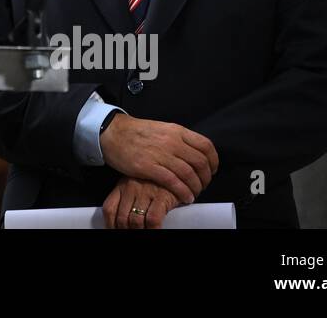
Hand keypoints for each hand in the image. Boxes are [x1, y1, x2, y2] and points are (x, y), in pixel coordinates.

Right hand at [100, 113, 217, 205]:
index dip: (213, 161)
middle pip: (200, 162)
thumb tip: (193, 153)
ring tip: (194, 193)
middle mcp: (172, 141)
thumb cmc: (136, 132)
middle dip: (206, 177)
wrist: (113, 133)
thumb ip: (178, 139)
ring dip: (195, 187)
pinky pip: (173, 182)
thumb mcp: (162, 129)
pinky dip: (183, 192)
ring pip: (189, 174)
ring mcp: (161, 154)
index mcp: (176, 130)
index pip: (205, 146)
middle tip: (203, 185)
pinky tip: (185, 197)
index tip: (212, 170)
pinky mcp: (149, 167)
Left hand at [103, 176, 179, 228]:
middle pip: (122, 217)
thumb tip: (120, 217)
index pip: (109, 209)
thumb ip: (126, 197)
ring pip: (135, 221)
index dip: (110, 224)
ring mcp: (146, 192)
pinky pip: (152, 220)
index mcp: (122, 185)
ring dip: (138, 231)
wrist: (177, 168)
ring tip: (142, 232)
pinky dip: (152, 229)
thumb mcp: (135, 182)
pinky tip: (154, 230)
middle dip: (125, 230)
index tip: (113, 229)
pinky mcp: (162, 197)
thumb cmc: (155, 177)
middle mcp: (131, 188)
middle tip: (130, 233)